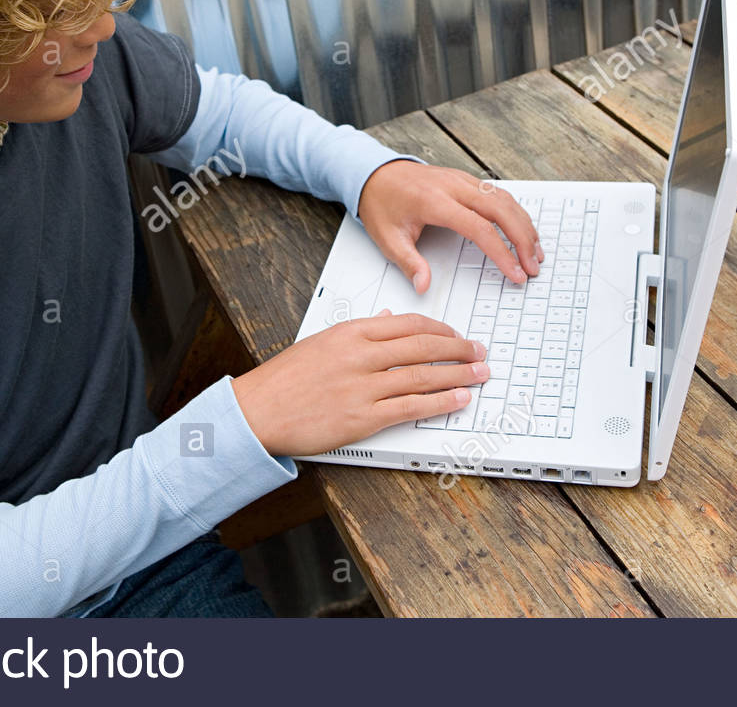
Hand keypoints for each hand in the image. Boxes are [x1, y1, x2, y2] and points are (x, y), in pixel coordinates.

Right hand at [231, 310, 487, 456]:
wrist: (258, 412)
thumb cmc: (284, 379)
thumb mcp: (321, 342)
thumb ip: (358, 332)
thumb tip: (387, 318)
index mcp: (351, 332)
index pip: (409, 324)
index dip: (441, 330)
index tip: (457, 335)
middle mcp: (360, 355)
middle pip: (423, 347)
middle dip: (458, 349)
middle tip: (479, 352)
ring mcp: (363, 387)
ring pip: (423, 375)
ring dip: (458, 374)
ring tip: (479, 374)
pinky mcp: (364, 417)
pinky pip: (412, 406)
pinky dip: (440, 402)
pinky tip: (458, 399)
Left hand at [356, 160, 543, 293]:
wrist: (376, 173)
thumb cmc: (382, 204)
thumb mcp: (388, 238)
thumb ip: (409, 263)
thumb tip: (424, 286)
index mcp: (435, 201)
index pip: (479, 228)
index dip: (502, 253)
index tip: (515, 273)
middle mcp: (453, 186)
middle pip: (501, 210)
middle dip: (523, 240)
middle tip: (533, 267)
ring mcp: (462, 180)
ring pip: (505, 199)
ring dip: (525, 225)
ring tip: (536, 252)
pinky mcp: (466, 180)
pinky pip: (499, 194)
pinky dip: (516, 212)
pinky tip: (523, 230)